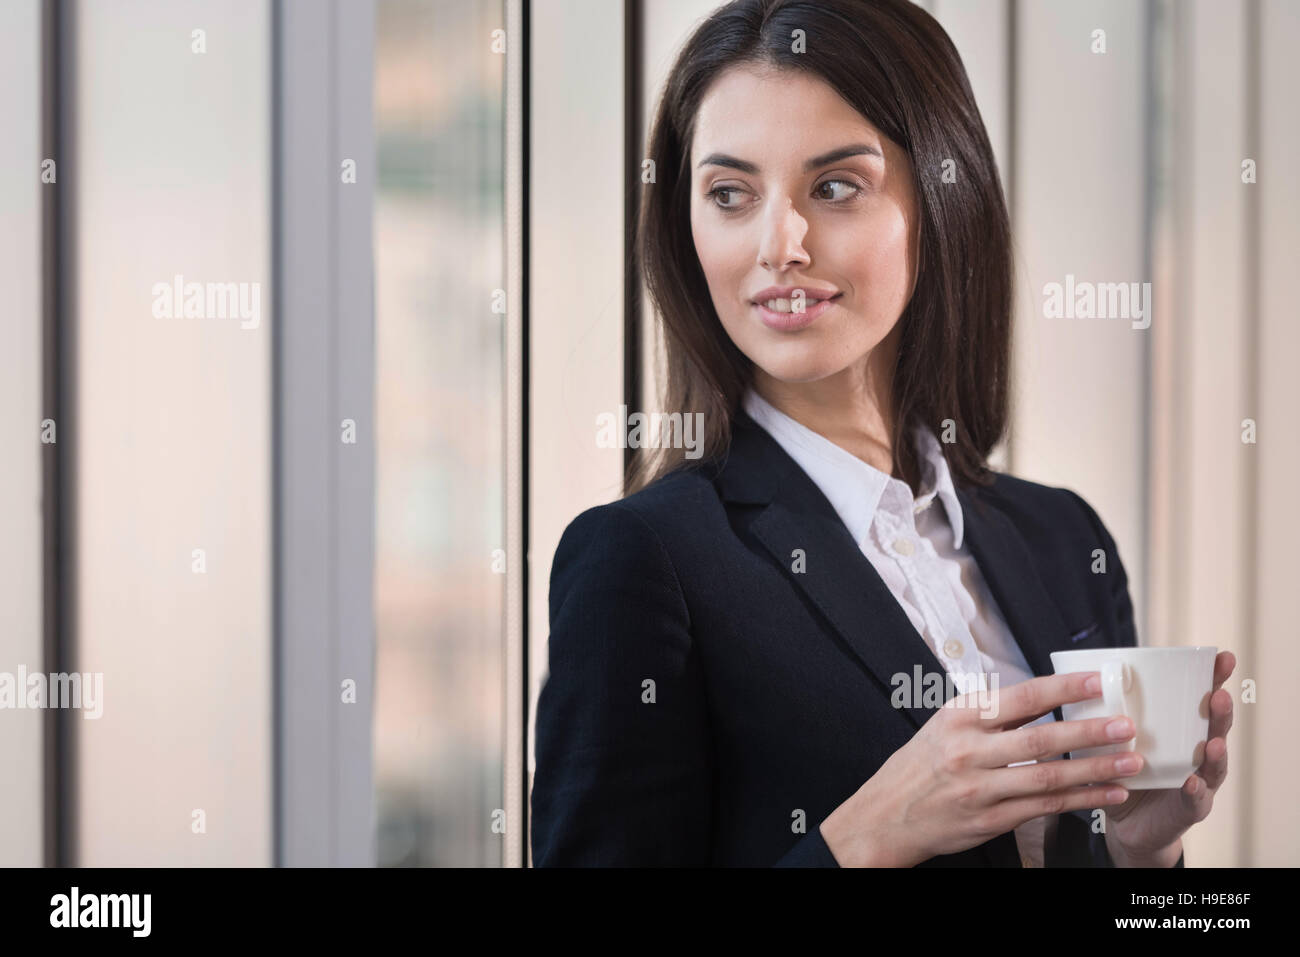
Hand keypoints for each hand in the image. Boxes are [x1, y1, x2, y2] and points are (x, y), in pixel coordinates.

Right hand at [819, 670, 1141, 865]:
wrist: (887, 814)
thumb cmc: (920, 766)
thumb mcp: (945, 725)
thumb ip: (989, 713)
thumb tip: (1042, 695)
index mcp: (960, 717)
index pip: (1021, 697)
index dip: (1063, 688)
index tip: (1097, 680)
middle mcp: (969, 751)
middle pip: (1041, 739)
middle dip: (1089, 732)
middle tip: (1126, 725)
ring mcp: (980, 788)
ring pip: (1049, 777)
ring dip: (1095, 770)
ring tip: (1130, 762)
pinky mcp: (990, 820)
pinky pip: (1045, 809)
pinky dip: (1081, 802)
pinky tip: (1107, 795)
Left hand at [1104, 651, 1236, 865]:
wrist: (1126, 822)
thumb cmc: (1123, 772)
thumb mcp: (1116, 739)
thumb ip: (1111, 714)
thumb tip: (1084, 673)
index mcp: (1179, 730)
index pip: (1200, 700)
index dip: (1213, 679)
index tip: (1221, 657)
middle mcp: (1195, 753)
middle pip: (1215, 728)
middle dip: (1220, 711)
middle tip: (1218, 694)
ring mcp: (1197, 781)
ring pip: (1213, 765)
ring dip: (1215, 751)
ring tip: (1213, 741)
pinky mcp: (1187, 809)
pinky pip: (1194, 801)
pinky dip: (1195, 791)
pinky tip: (1191, 782)